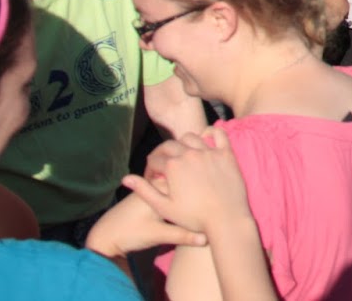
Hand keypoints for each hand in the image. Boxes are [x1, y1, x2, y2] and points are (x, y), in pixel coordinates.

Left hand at [85, 190, 205, 259]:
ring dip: (188, 190)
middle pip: (184, 180)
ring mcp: (153, 187)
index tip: (216, 198)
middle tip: (214, 199)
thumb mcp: (159, 235)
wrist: (106, 236)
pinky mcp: (150, 194)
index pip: (189, 180)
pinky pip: (170, 189)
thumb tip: (206, 239)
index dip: (204, 188)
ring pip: (178, 184)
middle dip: (198, 187)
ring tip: (204, 200)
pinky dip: (179, 193)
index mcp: (161, 187)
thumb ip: (183, 236)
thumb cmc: (130, 233)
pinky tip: (188, 203)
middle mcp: (157, 183)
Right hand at [125, 128, 253, 239]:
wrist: (226, 219)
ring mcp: (209, 152)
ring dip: (182, 143)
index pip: (155, 159)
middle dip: (162, 153)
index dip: (150, 169)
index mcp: (172, 166)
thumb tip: (125, 179)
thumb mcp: (164, 207)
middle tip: (163, 164)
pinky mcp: (226, 153)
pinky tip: (206, 137)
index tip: (152, 177)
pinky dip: (211, 132)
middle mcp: (189, 154)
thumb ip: (144, 191)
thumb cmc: (193, 217)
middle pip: (170, 145)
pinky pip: (218, 135)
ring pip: (191, 137)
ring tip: (181, 154)